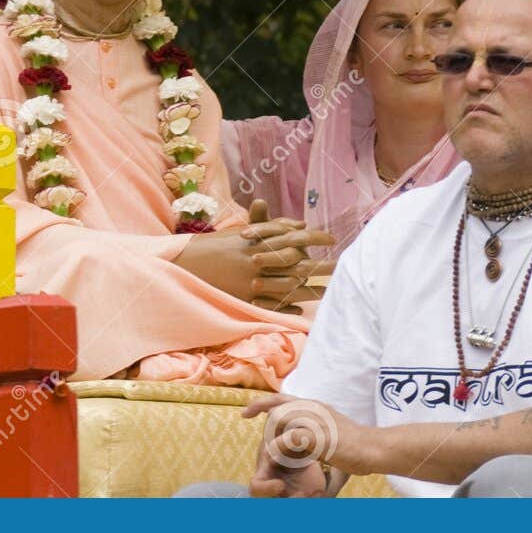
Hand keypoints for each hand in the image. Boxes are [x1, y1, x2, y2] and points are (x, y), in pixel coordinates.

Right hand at [172, 201, 333, 309]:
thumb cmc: (216, 248)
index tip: (331, 239)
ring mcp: (251, 281)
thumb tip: (299, 223)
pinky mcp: (245, 299)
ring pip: (289, 286)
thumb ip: (269, 225)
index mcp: (257, 241)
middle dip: (322, 265)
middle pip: (297, 264)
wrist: (186, 266)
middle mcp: (256, 260)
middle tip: (344, 265)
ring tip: (332, 290)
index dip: (314, 238)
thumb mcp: (241, 233)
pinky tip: (303, 308)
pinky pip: (272, 305)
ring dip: (312, 289)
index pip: (292, 237)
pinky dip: (288, 306)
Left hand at [242, 394, 366, 494]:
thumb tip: (293, 440)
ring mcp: (315, 420)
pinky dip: (279, 448)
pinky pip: (288, 438)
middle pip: (275, 409)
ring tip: (273, 455)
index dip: (261, 403)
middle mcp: (312, 408)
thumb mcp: (328, 429)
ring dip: (271, 438)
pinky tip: (281, 459)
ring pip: (278, 420)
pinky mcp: (318, 436)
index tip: (246, 412)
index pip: (280, 398)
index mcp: (314, 405)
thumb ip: (310, 430)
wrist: (374, 448)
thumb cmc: (355, 444)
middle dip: (266, 427)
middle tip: (266, 445)